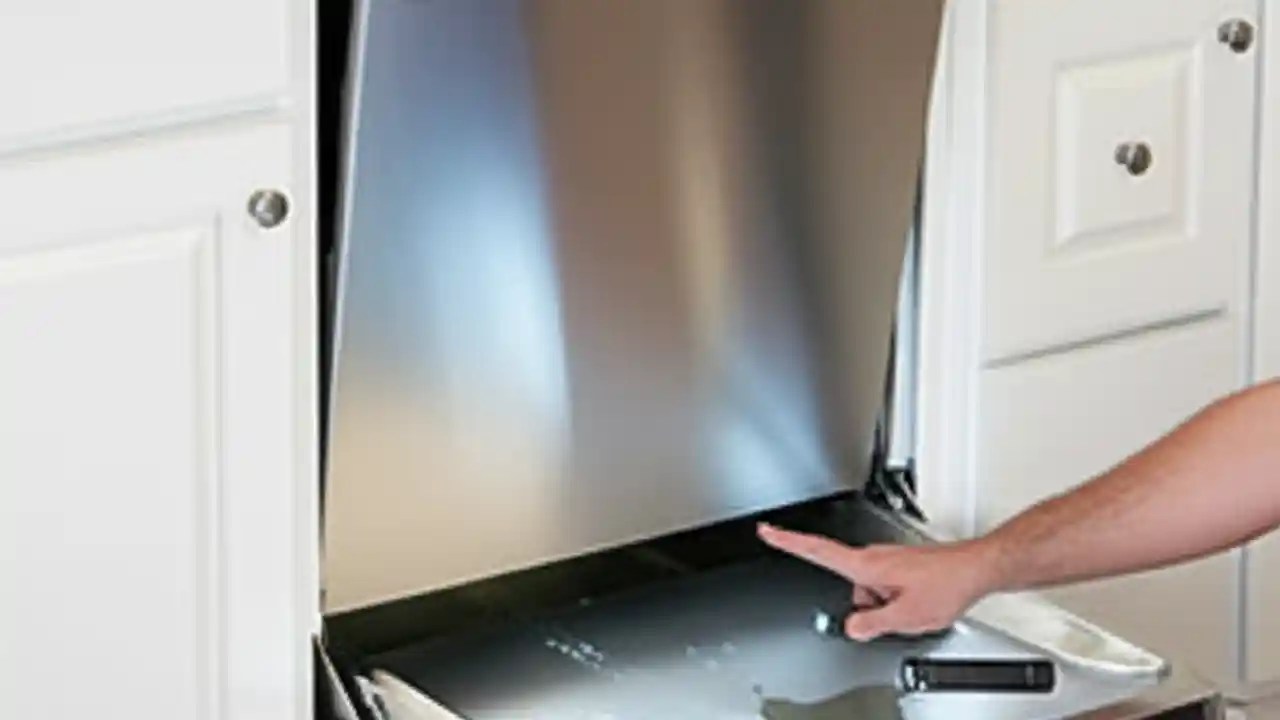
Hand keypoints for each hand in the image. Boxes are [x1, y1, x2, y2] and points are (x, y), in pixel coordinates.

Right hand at [757, 523, 1000, 640]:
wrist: (976, 569)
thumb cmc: (947, 584)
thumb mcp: (905, 616)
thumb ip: (871, 623)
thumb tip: (853, 626)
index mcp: (868, 565)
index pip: (818, 550)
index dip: (789, 541)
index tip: (768, 531)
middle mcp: (876, 557)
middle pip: (850, 586)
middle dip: (866, 606)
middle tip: (897, 613)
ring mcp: (889, 559)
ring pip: (870, 590)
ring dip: (886, 604)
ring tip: (915, 605)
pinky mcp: (901, 565)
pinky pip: (886, 587)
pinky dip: (898, 599)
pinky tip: (921, 601)